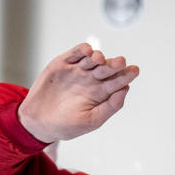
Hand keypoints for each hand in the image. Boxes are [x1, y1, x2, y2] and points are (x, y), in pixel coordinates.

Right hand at [19, 43, 139, 142]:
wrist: (39, 122)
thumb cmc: (67, 125)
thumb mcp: (93, 120)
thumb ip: (111, 106)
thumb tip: (126, 89)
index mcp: (101, 94)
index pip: (117, 82)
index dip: (126, 75)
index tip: (134, 70)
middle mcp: (91, 80)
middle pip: (107, 68)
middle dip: (114, 64)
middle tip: (121, 62)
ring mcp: (78, 71)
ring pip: (92, 59)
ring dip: (98, 56)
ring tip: (100, 59)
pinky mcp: (63, 64)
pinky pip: (75, 53)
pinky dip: (82, 50)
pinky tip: (88, 50)